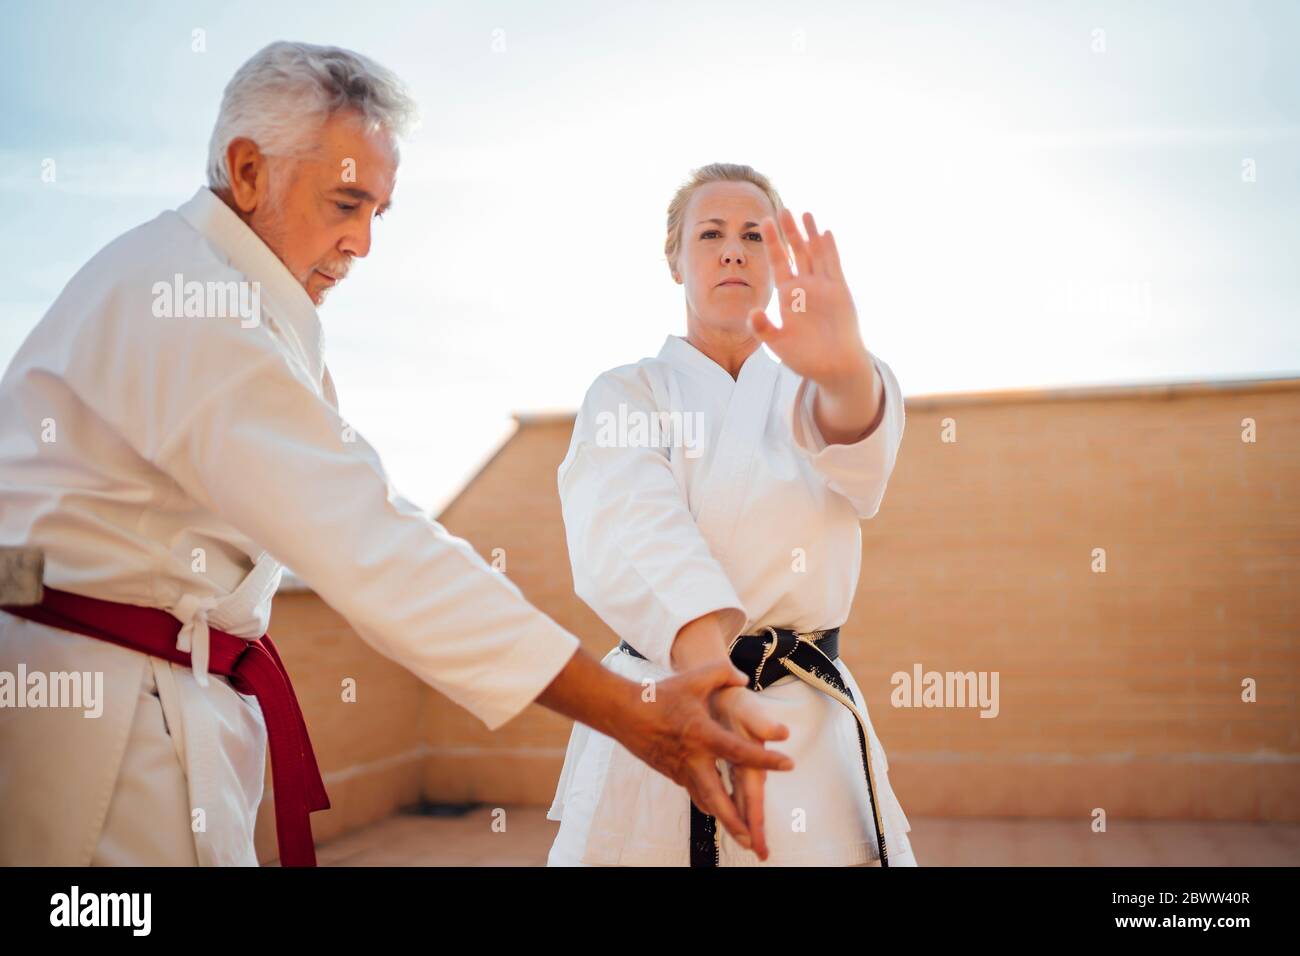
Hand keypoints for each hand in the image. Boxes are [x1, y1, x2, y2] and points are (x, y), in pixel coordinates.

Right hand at [627, 660, 793, 853]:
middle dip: (735, 820)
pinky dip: (711, 805)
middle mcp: (692, 758)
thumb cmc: (660, 695)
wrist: (624, 713)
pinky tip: (722, 813)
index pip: (739, 751)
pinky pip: (696, 793)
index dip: (765, 759)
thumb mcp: (694, 679)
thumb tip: (744, 678)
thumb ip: (723, 673)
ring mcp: (681, 770)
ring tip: (744, 837)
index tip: (789, 764)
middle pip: (716, 797)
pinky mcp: (674, 775)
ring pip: (705, 802)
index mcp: (702, 735)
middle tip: (753, 837)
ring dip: (725, 820)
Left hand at [747, 208, 872, 392]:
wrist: (834, 368)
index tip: (763, 223)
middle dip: (789, 232)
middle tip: (781, 210)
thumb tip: (752, 313)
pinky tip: (824, 232)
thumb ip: (763, 328)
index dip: (772, 243)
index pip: (778, 263)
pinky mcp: (840, 292)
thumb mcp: (778, 343)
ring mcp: (824, 287)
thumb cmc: (806, 357)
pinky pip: (833, 266)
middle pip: (796, 252)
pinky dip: (829, 249)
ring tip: (804, 213)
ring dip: (810, 234)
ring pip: (815, 253)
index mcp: (788, 295)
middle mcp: (805, 286)